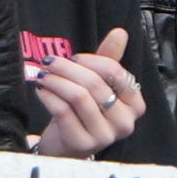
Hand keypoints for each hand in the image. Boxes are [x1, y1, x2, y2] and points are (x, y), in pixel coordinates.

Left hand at [26, 27, 143, 158]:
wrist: (67, 145)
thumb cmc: (85, 111)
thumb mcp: (99, 84)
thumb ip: (109, 58)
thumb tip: (119, 32)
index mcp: (135, 104)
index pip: (116, 72)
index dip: (91, 60)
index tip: (73, 58)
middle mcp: (125, 123)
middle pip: (94, 83)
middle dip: (67, 68)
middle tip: (49, 62)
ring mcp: (105, 136)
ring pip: (78, 97)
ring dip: (55, 81)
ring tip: (43, 75)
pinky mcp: (82, 144)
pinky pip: (63, 111)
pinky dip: (49, 96)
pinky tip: (41, 90)